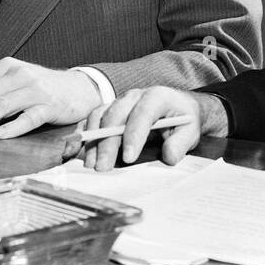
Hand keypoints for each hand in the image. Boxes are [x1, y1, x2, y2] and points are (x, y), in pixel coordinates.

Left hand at [0, 58, 103, 137]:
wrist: (80, 89)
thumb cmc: (43, 89)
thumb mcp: (17, 82)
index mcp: (9, 67)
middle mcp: (21, 75)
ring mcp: (36, 90)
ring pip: (2, 105)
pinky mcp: (51, 106)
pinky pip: (29, 117)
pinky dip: (14, 126)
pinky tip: (0, 134)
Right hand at [65, 87, 228, 170]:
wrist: (178, 108)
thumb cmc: (183, 120)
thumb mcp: (190, 131)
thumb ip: (180, 143)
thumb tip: (169, 156)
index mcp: (156, 96)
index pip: (142, 114)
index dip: (133, 135)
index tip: (128, 158)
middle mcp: (134, 96)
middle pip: (115, 116)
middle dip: (107, 143)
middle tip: (102, 168)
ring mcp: (119, 102)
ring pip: (99, 117)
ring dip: (92, 141)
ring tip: (90, 165)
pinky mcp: (109, 110)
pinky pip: (91, 120)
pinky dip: (81, 134)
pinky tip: (73, 150)